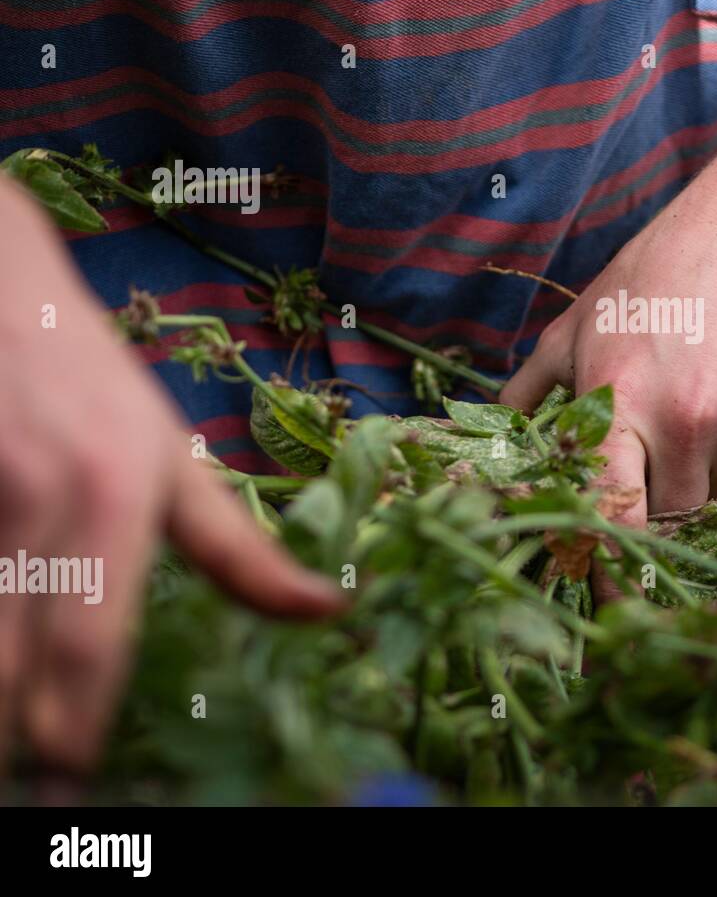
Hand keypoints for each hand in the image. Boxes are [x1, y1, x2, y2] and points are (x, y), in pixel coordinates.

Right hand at [0, 180, 344, 775]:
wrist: (0, 288)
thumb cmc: (96, 384)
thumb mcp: (175, 460)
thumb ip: (241, 549)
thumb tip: (328, 614)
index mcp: (117, 493)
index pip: (92, 636)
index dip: (77, 719)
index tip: (75, 775)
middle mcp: (38, 497)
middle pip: (9, 658)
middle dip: (15, 732)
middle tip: (35, 784)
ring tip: (12, 750)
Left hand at [501, 76, 716, 595]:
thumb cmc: (653, 281)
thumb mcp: (578, 328)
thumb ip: (529, 397)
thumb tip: (478, 449)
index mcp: (619, 400)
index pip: (608, 512)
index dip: (605, 560)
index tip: (605, 592)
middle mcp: (685, 422)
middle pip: (669, 520)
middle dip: (659, 507)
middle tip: (659, 464)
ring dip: (708, 485)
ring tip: (702, 417)